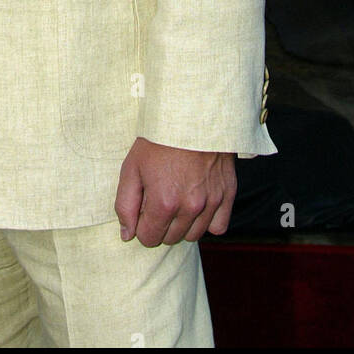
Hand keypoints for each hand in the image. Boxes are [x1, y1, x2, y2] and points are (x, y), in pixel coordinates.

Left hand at [115, 137, 235, 246]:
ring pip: (194, 235)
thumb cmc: (159, 139)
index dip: (142, 225)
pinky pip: (218, 227)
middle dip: (161, 224)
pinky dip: (207, 221)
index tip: (143, 207)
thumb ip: (125, 205)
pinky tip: (197, 204)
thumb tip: (127, 235)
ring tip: (177, 199)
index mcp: (164, 202)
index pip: (149, 238)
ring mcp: (211, 202)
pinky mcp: (228, 195)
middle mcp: (190, 207)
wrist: (192, 115)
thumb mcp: (131, 167)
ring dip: (182, 224)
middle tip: (159, 198)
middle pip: (170, 238)